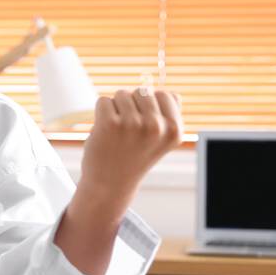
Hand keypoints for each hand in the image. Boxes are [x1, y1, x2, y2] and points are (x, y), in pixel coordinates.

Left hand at [77, 88, 182, 214]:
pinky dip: (101, 113)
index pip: (165, 94)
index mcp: (174, 130)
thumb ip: (169, 116)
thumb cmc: (134, 156)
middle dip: (133, 106)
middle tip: (129, 132)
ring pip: (122, 94)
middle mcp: (157, 127)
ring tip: (118, 134)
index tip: (145, 128)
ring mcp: (133, 124)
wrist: (109, 184)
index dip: (151, 107)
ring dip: (116, 110)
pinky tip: (105, 133)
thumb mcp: (161, 140)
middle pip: (143, 91)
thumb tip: (172, 94)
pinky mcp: (110, 123)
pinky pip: (104, 100)